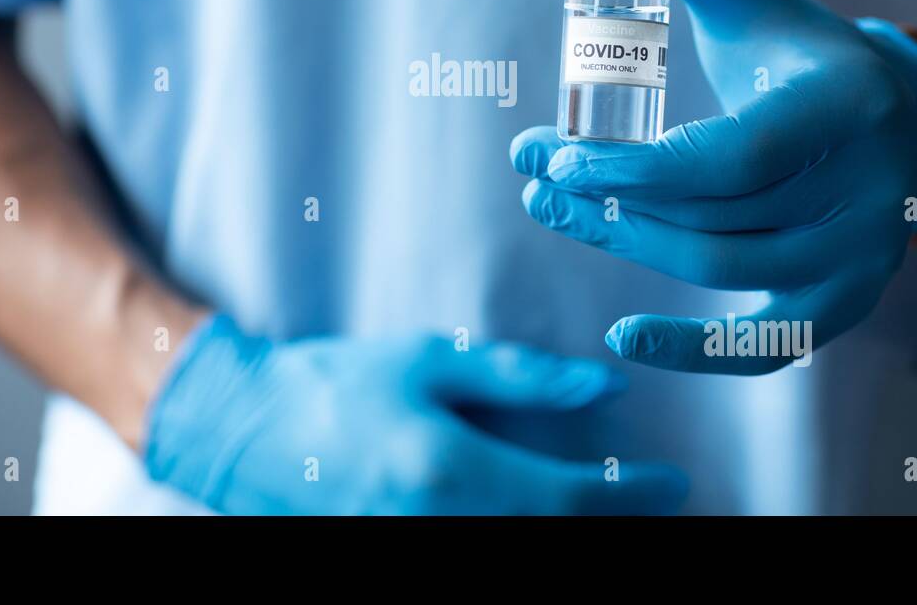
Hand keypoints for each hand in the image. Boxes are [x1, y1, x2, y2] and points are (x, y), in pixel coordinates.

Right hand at [145, 314, 688, 512]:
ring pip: (519, 553)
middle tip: (656, 502)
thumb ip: (520, 377)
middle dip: (613, 525)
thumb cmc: (336, 384)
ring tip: (609, 511)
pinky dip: (520, 534)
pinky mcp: (396, 556)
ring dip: (570, 533)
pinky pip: (479, 551)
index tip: (673, 483)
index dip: (630, 494)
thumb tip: (604, 387)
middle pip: (553, 540)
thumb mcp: (429, 360)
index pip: (568, 497)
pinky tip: (538, 515)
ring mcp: (415, 549)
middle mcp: (437, 525)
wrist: (243, 432)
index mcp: (448, 469)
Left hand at [512, 0, 916, 373]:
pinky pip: (765, 347)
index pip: (721, 160)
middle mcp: (864, 194)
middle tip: (532, 170)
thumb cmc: (802, 59)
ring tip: (552, 206)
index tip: (548, 154)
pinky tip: (621, 340)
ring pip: (716, 269)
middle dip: (605, 199)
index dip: (628, 169)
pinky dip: (695, 351)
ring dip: (623, 245)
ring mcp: (859, 259)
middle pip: (707, 218)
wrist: (897, 123)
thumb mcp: (750, 2)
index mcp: (842, 109)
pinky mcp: (843, 303)